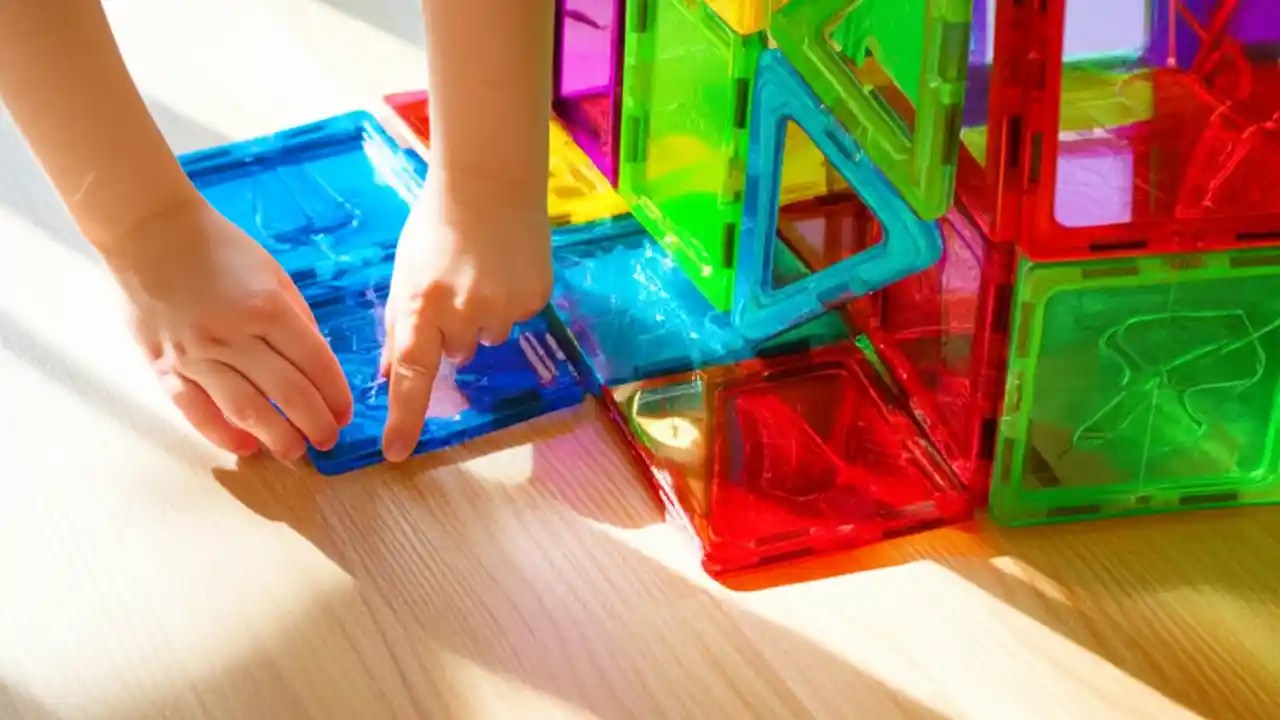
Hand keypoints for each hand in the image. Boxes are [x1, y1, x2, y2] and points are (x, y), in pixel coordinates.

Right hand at [104, 198, 353, 459]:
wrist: (149, 231)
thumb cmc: (219, 249)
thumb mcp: (273, 275)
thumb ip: (297, 320)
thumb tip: (317, 365)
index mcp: (268, 308)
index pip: (315, 364)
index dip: (335, 395)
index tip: (345, 414)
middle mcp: (233, 334)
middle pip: (287, 393)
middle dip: (315, 423)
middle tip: (329, 440)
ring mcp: (196, 353)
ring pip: (245, 409)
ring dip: (276, 437)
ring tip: (295, 451)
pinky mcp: (164, 364)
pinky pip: (195, 410)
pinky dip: (222, 434)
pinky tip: (246, 447)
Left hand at [379, 171, 551, 462]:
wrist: (491, 180)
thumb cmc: (438, 222)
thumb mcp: (407, 271)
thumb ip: (401, 323)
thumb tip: (393, 374)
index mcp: (421, 306)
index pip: (411, 377)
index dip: (404, 419)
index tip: (397, 453)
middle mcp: (463, 314)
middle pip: (455, 352)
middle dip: (451, 330)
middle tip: (452, 284)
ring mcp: (503, 308)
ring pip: (488, 337)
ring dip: (481, 316)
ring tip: (480, 270)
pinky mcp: (534, 298)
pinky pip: (517, 317)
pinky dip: (509, 300)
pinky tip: (505, 267)